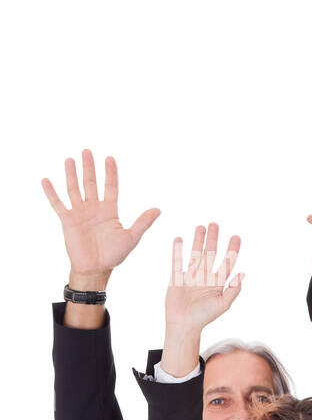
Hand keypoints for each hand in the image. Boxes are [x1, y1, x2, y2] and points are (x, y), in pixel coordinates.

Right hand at [42, 151, 159, 288]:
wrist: (96, 269)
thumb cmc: (115, 255)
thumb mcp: (132, 237)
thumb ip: (143, 222)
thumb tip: (159, 209)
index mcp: (110, 211)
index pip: (110, 187)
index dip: (110, 173)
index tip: (110, 158)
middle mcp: (94, 208)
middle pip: (91, 184)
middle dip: (90, 168)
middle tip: (88, 151)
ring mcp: (80, 213)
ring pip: (74, 189)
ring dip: (72, 174)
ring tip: (70, 159)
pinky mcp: (67, 221)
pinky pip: (57, 204)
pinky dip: (51, 192)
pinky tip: (46, 180)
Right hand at [164, 223, 242, 333]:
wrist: (184, 324)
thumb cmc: (204, 317)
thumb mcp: (223, 304)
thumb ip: (233, 290)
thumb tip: (243, 274)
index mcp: (218, 282)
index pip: (227, 262)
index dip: (232, 249)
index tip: (236, 237)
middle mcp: (205, 276)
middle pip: (210, 253)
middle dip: (213, 239)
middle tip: (215, 224)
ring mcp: (191, 275)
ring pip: (195, 254)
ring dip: (198, 240)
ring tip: (201, 227)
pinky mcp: (177, 278)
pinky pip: (177, 261)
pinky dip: (177, 250)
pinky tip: (179, 239)